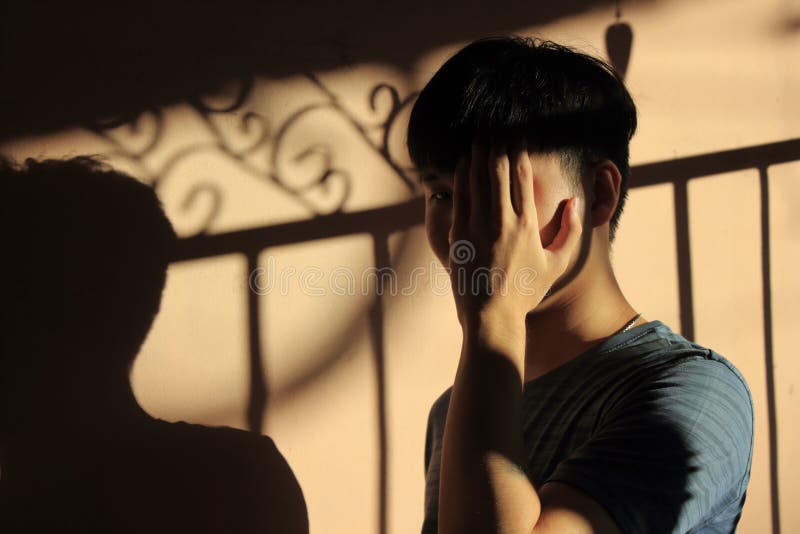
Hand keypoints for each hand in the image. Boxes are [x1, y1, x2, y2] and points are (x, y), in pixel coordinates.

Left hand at [449, 142, 582, 331]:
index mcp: (527, 224)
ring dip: (477, 155)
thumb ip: (571, 231)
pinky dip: (461, 177)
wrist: (492, 315)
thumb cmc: (526, 292)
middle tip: (494, 127)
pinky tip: (462, 163)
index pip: (523, 178)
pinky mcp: (459, 235)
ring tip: (478, 136)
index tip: (517, 135)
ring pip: (477, 180)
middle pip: (498, 172)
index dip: (519, 152)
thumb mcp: (557, 264)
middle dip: (496, 146)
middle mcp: (502, 220)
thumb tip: (575, 202)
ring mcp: (478, 226)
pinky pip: (460, 197)